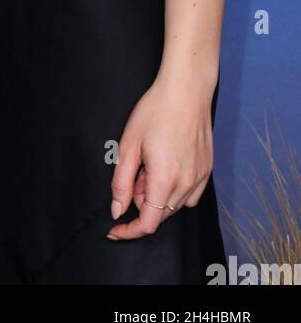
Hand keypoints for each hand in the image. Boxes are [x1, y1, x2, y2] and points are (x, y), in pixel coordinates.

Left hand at [107, 75, 214, 239]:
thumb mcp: (128, 145)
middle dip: (140, 202)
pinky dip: (173, 190)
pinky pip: (189, 195)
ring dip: (157, 196)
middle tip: (133, 172)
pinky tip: (166, 166)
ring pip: (174, 206)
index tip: (115, 230)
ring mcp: (200, 178)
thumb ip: (121, 183)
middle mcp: (186, 185)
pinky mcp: (208, 171)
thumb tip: (118, 211)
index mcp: (164, 180)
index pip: (148, 224)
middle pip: (159, 215)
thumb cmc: (155, 112)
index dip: (129, 231)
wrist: (186, 91)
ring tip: (149, 164)